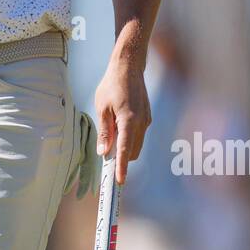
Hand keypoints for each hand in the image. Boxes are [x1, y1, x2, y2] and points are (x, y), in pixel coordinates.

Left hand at [94, 64, 150, 184]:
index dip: (121, 167)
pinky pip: (138, 135)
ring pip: (136, 145)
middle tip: (105, 155)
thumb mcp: (102, 107)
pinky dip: (129, 138)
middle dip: (121, 158)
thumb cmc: (112, 85)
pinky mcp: (147, 117)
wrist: (129, 68)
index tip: (119, 181)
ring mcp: (146, 120)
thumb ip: (104, 131)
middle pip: (132, 152)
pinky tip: (118, 125)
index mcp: (129, 120)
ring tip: (110, 130)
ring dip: (124, 147)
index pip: (124, 150)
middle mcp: (141, 123)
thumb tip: (103, 152)